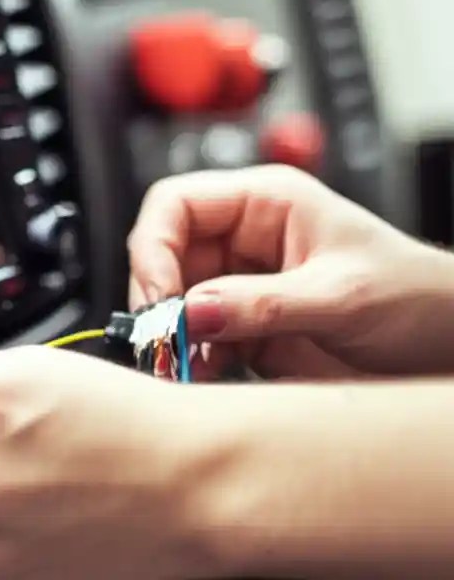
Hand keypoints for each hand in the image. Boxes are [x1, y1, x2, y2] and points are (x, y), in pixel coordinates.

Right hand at [127, 164, 453, 377]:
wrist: (450, 347)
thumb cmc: (419, 298)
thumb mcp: (343, 296)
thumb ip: (263, 304)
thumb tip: (189, 311)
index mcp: (266, 203)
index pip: (176, 203)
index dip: (154, 245)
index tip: (160, 295)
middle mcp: (245, 240)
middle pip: (164, 255)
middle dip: (156, 299)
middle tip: (163, 340)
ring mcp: (241, 286)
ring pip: (172, 302)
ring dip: (170, 336)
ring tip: (182, 365)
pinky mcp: (244, 330)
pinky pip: (194, 340)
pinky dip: (188, 361)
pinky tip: (201, 376)